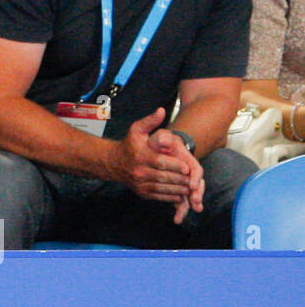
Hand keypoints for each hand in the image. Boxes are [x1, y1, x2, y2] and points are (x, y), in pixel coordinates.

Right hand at [111, 108, 201, 223]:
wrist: (113, 162)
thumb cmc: (130, 144)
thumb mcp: (136, 129)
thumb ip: (150, 121)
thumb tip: (161, 111)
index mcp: (141, 155)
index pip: (161, 163)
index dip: (176, 166)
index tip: (187, 168)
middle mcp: (139, 171)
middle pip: (164, 177)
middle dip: (181, 179)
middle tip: (192, 178)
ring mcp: (140, 183)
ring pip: (163, 188)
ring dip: (179, 189)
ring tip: (189, 186)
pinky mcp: (142, 192)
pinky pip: (159, 196)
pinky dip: (172, 196)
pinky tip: (180, 193)